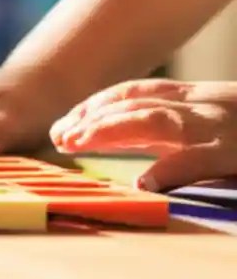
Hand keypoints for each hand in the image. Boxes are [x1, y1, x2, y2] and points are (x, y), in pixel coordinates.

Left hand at [49, 79, 236, 191]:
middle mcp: (201, 106)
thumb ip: (169, 133)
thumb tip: (119, 147)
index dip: (93, 108)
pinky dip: (168, 170)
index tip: (63, 127)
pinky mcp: (235, 153)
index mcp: (193, 100)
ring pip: (154, 120)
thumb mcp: (213, 125)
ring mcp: (217, 128)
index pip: (133, 96)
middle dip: (90, 119)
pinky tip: (142, 182)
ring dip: (109, 129)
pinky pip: (198, 159)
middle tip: (58, 137)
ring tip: (76, 144)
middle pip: (134, 106)